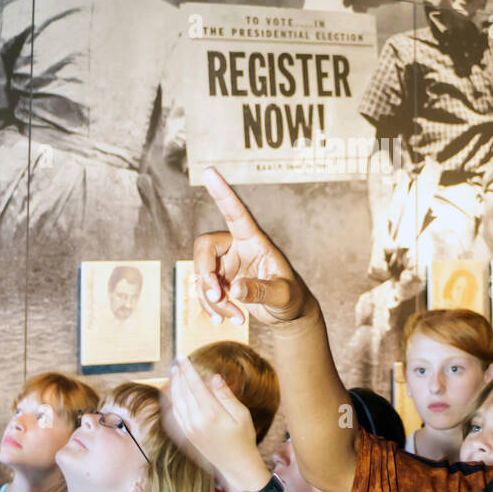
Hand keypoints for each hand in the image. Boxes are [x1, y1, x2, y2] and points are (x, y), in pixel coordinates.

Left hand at [162, 357, 267, 491]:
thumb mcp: (241, 415)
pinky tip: (174, 394)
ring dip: (173, 386)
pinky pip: (175, 414)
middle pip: (181, 392)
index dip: (187, 369)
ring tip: (174, 374)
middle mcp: (195, 421)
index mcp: (210, 414)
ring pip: (175, 403)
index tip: (183, 357)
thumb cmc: (244, 439)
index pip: (194, 385)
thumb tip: (213, 377)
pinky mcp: (187, 436)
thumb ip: (226, 395)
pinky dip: (172, 401)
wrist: (236, 466)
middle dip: (178, 375)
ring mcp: (189, 430)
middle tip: (177, 362)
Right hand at [193, 168, 308, 325]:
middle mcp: (237, 248)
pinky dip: (211, 307)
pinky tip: (226, 320)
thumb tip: (235, 289)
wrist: (289, 314)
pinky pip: (203, 290)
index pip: (236, 213)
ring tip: (234, 318)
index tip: (209, 171)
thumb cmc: (292, 299)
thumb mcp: (283, 297)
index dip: (222, 193)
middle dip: (204, 274)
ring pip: (200, 274)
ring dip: (211, 299)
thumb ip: (261, 291)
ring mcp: (226, 264)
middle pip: (204, 248)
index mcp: (255, 241)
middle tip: (217, 296)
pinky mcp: (221, 281)